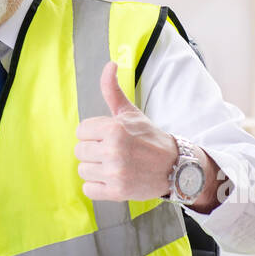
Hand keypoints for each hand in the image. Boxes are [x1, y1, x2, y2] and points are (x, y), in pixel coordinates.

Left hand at [75, 61, 179, 202]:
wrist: (174, 166)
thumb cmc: (149, 137)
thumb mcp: (130, 112)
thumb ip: (113, 90)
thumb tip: (110, 64)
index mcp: (113, 128)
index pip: (80, 131)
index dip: (93, 134)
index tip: (108, 137)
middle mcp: (113, 150)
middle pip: (80, 151)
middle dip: (93, 151)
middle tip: (112, 152)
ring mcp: (115, 172)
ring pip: (82, 170)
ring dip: (95, 169)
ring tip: (113, 165)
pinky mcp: (117, 191)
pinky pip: (89, 189)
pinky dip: (97, 186)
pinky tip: (111, 179)